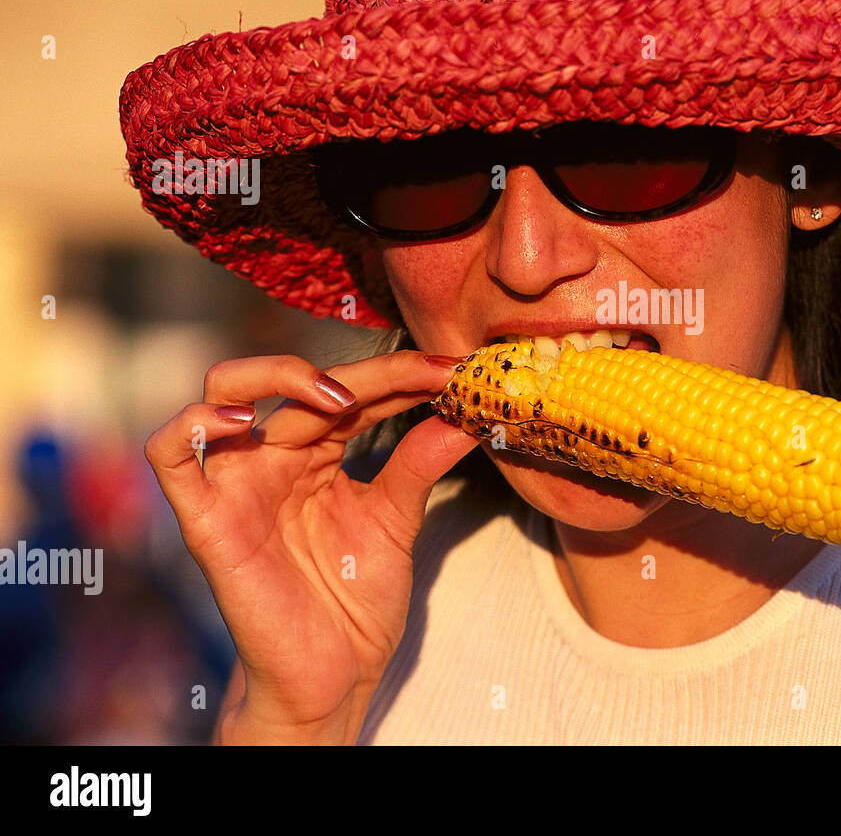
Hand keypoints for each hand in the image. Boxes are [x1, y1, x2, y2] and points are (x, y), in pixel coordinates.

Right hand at [144, 350, 476, 742]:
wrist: (331, 677)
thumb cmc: (355, 602)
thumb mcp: (396, 521)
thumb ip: (419, 465)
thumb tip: (463, 416)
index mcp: (317, 453)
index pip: (351, 392)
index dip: (400, 374)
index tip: (454, 369)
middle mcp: (271, 458)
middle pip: (300, 384)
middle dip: (368, 373)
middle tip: (424, 375)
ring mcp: (236, 484)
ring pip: (223, 391)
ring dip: (277, 376)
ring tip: (339, 398)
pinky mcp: (206, 520)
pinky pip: (170, 456)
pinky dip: (193, 424)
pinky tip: (244, 421)